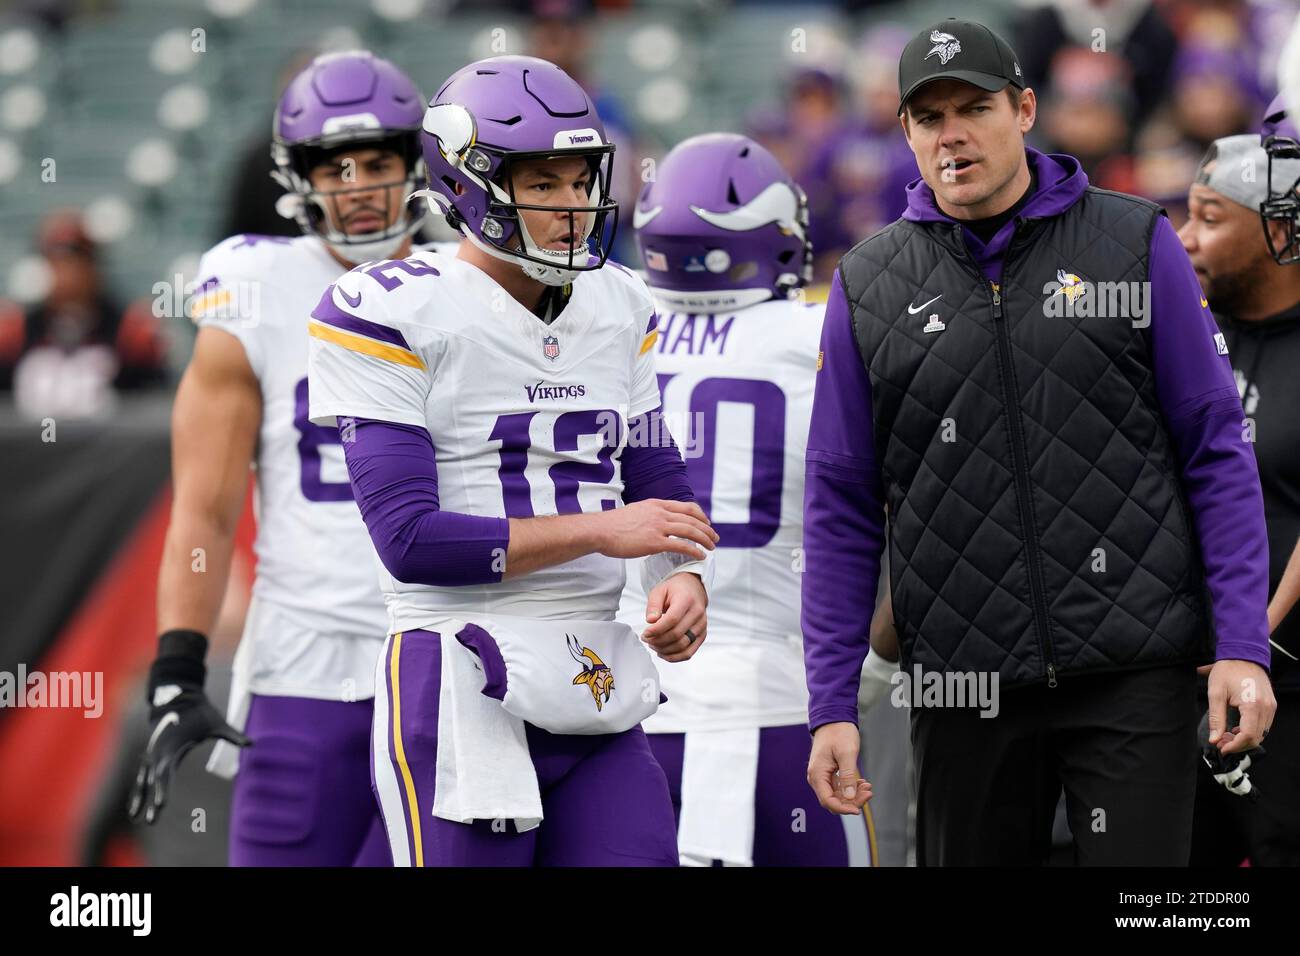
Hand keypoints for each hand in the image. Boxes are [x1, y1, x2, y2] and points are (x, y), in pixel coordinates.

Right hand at [128, 687, 250, 823]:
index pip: (166, 772)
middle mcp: (159, 752)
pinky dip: (138, 790)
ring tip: (136, 818)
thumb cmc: (201, 712)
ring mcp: (154, 754)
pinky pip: (143, 775)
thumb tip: (252, 743)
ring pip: (144, 780)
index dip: (163, 789)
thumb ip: (232, 735)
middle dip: (151, 801)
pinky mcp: (154, 755)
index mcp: (173, 747)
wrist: (181, 697)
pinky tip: (135, 807)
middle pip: (154, 781)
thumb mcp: (218, 723)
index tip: (162, 804)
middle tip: (152, 821)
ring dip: (140, 798)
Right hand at [594, 499, 717, 560]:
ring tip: (712, 547)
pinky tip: (700, 555)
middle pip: (692, 518)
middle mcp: (660, 513)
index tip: (706, 522)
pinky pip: (681, 545)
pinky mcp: (654, 542)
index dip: (700, 515)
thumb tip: (655, 522)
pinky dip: (694, 550)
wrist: (600, 530)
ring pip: (690, 531)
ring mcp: (658, 527)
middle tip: (715, 537)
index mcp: (656, 504)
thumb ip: (649, 515)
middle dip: (706, 528)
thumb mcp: (636, 512)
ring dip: (704, 539)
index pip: (686, 507)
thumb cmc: (613, 525)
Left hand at [641, 572, 707, 661]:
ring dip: (664, 650)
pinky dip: (674, 657)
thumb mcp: (660, 590)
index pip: (672, 620)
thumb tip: (651, 621)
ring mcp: (701, 626)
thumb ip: (653, 605)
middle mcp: (697, 613)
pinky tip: (663, 653)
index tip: (645, 633)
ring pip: (683, 646)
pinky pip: (689, 652)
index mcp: (687, 600)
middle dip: (658, 641)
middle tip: (646, 639)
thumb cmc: (675, 590)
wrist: (693, 589)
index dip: (657, 630)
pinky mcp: (702, 635)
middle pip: (677, 634)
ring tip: (653, 645)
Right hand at [807, 721, 871, 814]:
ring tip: (867, 786)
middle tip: (868, 792)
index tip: (858, 809)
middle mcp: (817, 777)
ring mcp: (823, 776)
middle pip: (833, 800)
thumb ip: (848, 776)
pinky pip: (839, 787)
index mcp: (818, 774)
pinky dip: (851, 787)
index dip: (843, 808)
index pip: (827, 801)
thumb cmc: (839, 732)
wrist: (834, 719)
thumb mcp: (847, 753)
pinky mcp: (829, 773)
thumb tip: (849, 797)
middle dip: (851, 801)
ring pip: (837, 795)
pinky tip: (862, 783)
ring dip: (853, 794)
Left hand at [1206, 659, 1275, 754]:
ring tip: (1226, 735)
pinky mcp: (1271, 705)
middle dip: (1238, 745)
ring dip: (1244, 739)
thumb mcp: (1216, 693)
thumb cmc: (1227, 670)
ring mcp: (1271, 706)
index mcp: (1253, 705)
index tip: (1221, 748)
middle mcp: (1266, 708)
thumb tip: (1214, 739)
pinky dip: (1251, 731)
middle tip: (1220, 742)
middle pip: (1256, 738)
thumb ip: (1216, 718)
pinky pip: (1264, 725)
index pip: (1247, 736)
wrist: (1243, 654)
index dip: (1234, 746)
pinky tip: (1236, 728)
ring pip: (1261, 734)